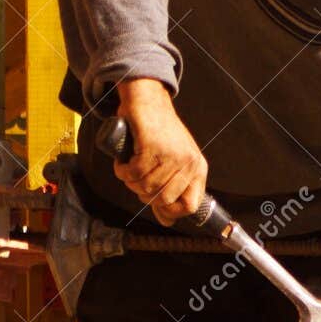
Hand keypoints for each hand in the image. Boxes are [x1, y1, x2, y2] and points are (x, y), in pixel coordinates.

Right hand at [113, 78, 208, 226]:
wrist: (148, 100)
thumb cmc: (158, 132)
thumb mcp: (172, 162)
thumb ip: (171, 190)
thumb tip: (167, 221)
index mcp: (197, 167)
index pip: (190, 205)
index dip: (170, 212)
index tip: (154, 205)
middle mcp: (188, 162)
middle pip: (163, 200)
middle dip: (143, 194)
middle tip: (136, 178)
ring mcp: (172, 154)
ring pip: (145, 187)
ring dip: (130, 181)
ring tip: (129, 166)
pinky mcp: (152, 146)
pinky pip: (133, 173)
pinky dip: (123, 170)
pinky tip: (123, 161)